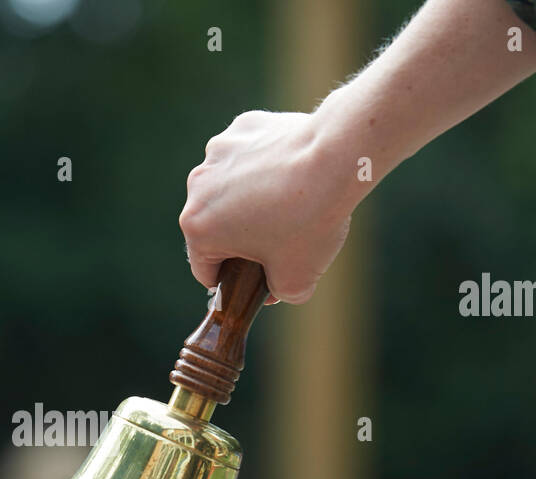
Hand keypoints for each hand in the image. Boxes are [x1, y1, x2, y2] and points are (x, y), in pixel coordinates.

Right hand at [180, 110, 354, 305]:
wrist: (338, 158)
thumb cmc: (311, 220)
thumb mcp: (297, 280)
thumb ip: (278, 294)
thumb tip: (274, 290)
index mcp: (198, 227)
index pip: (206, 268)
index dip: (231, 282)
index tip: (254, 280)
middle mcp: (197, 186)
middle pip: (215, 226)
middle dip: (241, 237)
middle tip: (280, 242)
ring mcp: (219, 151)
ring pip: (230, 188)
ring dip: (249, 199)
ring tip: (289, 204)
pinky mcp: (243, 126)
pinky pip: (249, 157)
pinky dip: (264, 167)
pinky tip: (291, 173)